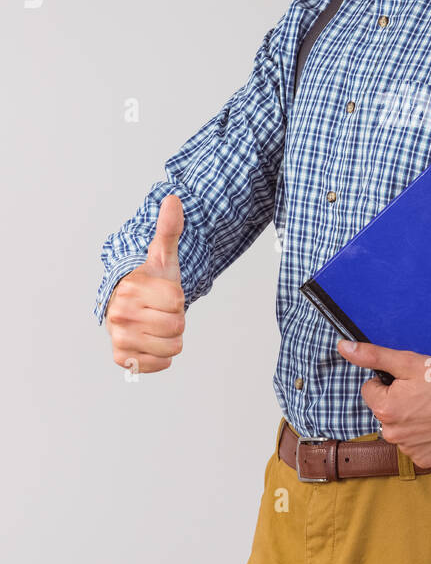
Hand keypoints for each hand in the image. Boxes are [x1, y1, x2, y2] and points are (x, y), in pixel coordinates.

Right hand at [104, 194, 185, 373]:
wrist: (132, 307)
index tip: (164, 292)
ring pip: (173, 346)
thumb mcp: (162, 255)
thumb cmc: (150, 282)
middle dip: (176, 318)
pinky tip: (152, 342)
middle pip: (177, 325)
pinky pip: (162, 364)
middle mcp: (119, 314)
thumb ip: (169, 229)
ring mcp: (119, 338)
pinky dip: (163, 356)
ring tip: (157, 324)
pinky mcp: (123, 359)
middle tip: (161, 310)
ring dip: (172, 337)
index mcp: (130, 288)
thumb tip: (173, 199)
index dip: (178, 297)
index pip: (178, 301)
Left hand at [335, 339, 430, 467]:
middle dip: (400, 402)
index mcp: (385, 409)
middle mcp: (393, 434)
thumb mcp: (410, 362)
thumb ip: (373, 356)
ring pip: (401, 429)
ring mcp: (410, 450)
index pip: (371, 390)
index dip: (390, 382)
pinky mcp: (426, 461)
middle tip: (425, 394)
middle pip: (385, 411)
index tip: (411, 382)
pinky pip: (416, 445)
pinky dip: (425, 436)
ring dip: (412, 420)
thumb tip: (343, 347)